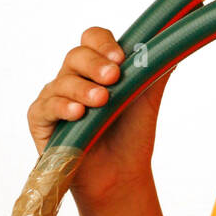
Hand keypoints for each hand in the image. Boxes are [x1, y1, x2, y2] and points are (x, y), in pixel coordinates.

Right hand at [27, 23, 188, 205]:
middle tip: (114, 77)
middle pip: (76, 55)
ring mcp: (55, 98)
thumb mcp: (148, 99)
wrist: (121, 175)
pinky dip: (62, 107)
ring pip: (62, 81)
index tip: (120, 58)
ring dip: (83, 89)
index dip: (104, 44)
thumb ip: (156, 70)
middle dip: (95, 64)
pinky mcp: (41, 121)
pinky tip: (78, 114)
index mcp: (96, 67)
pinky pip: (46, 107)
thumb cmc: (131, 137)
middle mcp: (74, 78)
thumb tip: (175, 43)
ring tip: (102, 101)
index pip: (92, 39)